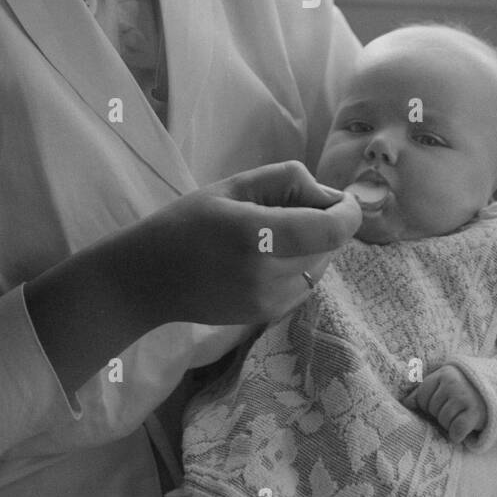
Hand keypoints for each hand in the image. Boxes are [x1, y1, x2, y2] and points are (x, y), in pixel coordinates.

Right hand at [25, 160, 361, 397]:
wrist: (148, 279)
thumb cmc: (187, 221)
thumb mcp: (234, 185)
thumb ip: (288, 180)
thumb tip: (331, 196)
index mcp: (259, 236)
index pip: (333, 230)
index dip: (349, 212)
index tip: (342, 198)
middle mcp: (270, 275)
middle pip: (330, 247)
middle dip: (326, 223)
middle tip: (294, 207)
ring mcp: (270, 302)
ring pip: (321, 268)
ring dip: (314, 247)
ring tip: (276, 232)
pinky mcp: (266, 316)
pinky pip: (304, 286)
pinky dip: (300, 267)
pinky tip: (268, 256)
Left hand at [403, 364, 486, 443]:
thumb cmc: (466, 391)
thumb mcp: (446, 383)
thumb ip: (426, 390)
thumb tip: (406, 403)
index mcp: (444, 374)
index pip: (422, 396)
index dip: (428, 405)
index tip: (440, 404)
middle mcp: (453, 383)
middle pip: (432, 409)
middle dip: (440, 415)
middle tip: (454, 411)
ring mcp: (464, 397)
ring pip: (443, 421)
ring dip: (449, 425)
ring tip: (460, 418)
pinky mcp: (475, 413)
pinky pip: (456, 430)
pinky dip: (457, 435)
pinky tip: (462, 431)